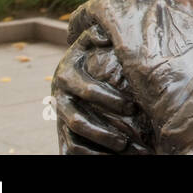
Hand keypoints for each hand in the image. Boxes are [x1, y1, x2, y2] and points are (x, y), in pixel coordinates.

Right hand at [53, 24, 149, 153]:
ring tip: (124, 150)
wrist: (84, 70)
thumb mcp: (95, 41)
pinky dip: (90, 157)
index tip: (133, 108)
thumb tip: (105, 33)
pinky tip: (111, 159)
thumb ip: (99, 35)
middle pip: (76, 121)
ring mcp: (60, 116)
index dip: (108, 99)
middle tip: (127, 142)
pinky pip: (71, 151)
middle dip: (103, 133)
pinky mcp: (63, 132)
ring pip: (73, 140)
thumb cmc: (98, 53)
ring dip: (98, 149)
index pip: (86, 90)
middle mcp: (60, 96)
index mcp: (68, 73)